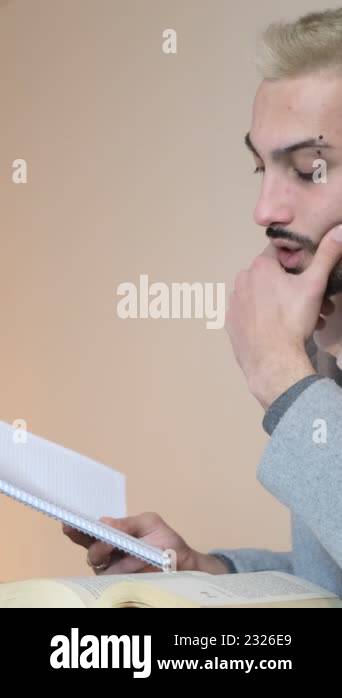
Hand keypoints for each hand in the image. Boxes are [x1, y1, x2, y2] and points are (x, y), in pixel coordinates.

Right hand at [63, 512, 227, 574]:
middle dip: (98, 549)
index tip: (68, 525)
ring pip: (105, 570)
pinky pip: (117, 583)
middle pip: (92, 554)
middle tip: (108, 546)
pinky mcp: (123, 587)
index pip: (87, 533)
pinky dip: (129, 575)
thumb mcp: (151, 523)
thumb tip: (105, 522)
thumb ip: (128, 523)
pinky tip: (141, 571)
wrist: (185, 565)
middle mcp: (108, 556)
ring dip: (122, 564)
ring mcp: (114, 573)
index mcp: (111, 535)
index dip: (75, 529)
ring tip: (141, 560)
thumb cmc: (166, 541)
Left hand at [226, 225, 341, 408]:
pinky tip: (278, 330)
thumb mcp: (314, 285)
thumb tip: (339, 230)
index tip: (309, 278)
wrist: (272, 360)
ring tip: (300, 322)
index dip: (298, 264)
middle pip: (272, 278)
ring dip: (280, 304)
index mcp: (260, 266)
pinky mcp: (230, 323)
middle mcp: (242, 280)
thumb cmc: (292, 320)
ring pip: (261, 297)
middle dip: (293, 289)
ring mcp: (234, 303)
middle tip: (313, 306)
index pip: (281, 255)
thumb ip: (326, 255)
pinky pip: (250, 315)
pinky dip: (263, 319)